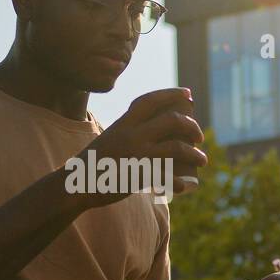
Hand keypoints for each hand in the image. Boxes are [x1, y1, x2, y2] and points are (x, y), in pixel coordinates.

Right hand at [71, 88, 206, 208]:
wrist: (77, 184)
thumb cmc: (95, 163)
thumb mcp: (110, 139)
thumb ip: (128, 132)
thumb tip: (153, 135)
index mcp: (124, 123)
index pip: (151, 100)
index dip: (172, 93)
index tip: (188, 93)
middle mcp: (132, 135)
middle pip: (172, 121)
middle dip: (191, 127)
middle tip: (199, 136)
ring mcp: (136, 154)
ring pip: (176, 148)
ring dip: (195, 154)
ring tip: (202, 160)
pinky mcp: (139, 175)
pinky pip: (169, 176)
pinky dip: (181, 182)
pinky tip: (187, 185)